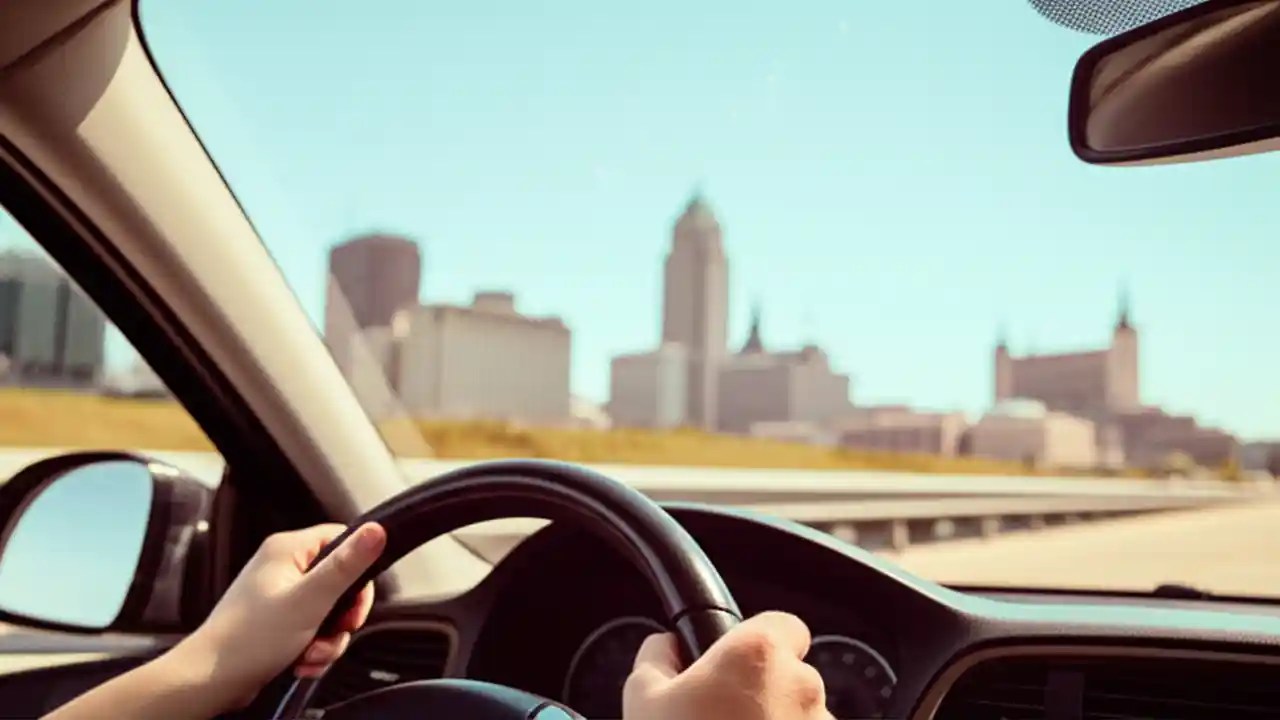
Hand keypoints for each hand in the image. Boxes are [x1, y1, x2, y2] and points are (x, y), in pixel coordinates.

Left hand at [168, 522, 386, 710]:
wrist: (211, 680)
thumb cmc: (250, 639)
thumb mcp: (310, 600)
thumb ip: (346, 566)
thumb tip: (376, 530)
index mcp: (288, 550)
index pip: (342, 540)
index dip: (357, 571)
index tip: (356, 601)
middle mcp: (283, 567)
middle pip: (339, 580)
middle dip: (341, 617)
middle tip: (335, 632)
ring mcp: (279, 594)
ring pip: (329, 610)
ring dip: (328, 638)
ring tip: (311, 655)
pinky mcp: (278, 619)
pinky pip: (313, 627)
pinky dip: (314, 647)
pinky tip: (302, 662)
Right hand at [623, 611, 833, 719]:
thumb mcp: (642, 701)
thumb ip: (656, 658)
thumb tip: (664, 647)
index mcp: (758, 655)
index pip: (784, 625)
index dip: (758, 641)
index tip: (733, 663)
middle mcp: (803, 687)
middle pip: (792, 676)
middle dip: (764, 694)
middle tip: (722, 719)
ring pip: (802, 719)